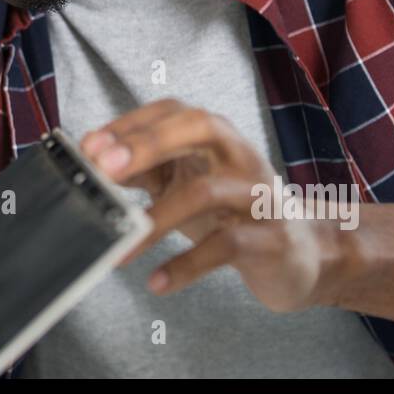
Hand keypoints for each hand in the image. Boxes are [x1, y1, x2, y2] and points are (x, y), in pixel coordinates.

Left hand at [80, 99, 345, 312]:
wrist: (304, 252)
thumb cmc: (232, 211)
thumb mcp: (188, 183)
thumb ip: (146, 170)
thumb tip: (93, 161)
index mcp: (217, 136)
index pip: (172, 112)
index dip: (130, 124)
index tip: (89, 147)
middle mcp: (240, 155)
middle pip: (198, 128)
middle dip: (147, 143)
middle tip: (103, 169)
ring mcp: (257, 194)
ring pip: (206, 191)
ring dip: (155, 219)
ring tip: (120, 245)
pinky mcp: (270, 238)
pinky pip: (225, 245)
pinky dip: (186, 266)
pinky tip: (157, 282)